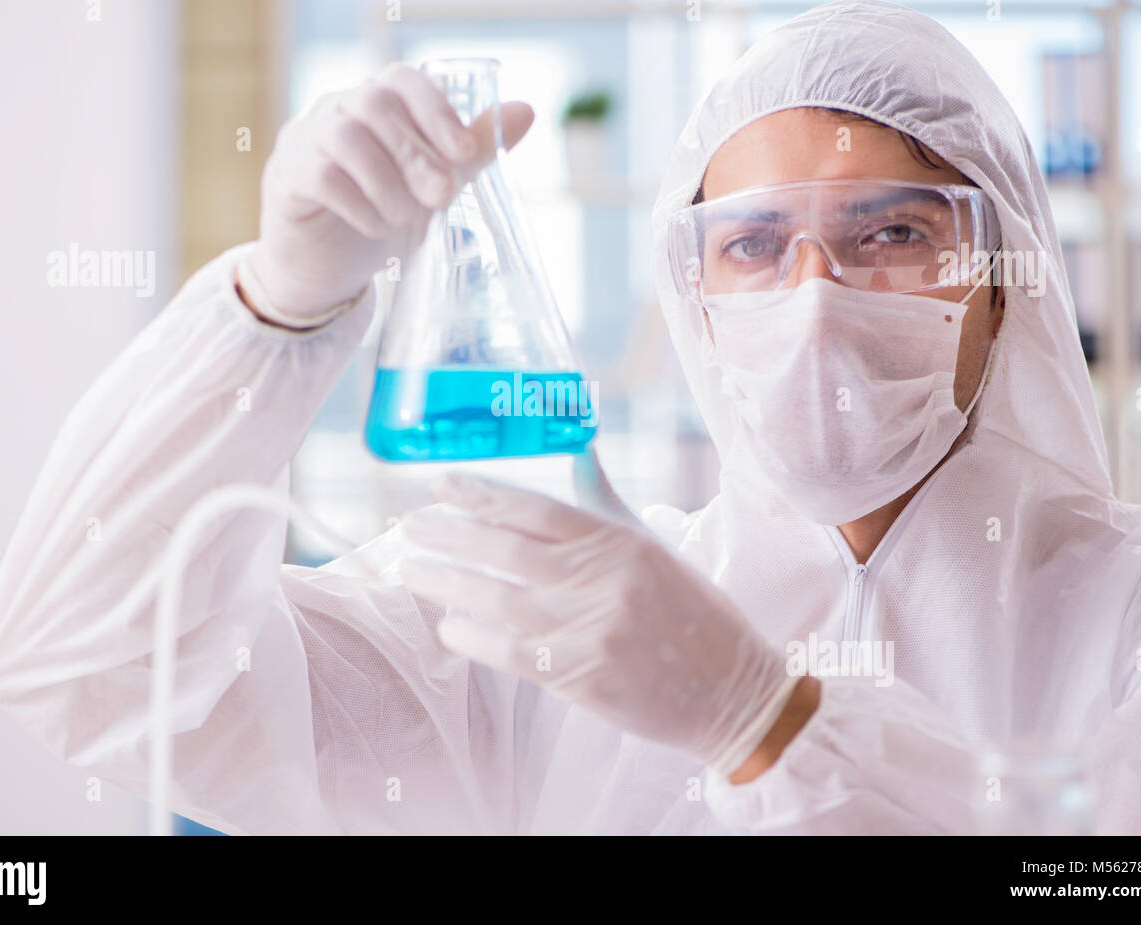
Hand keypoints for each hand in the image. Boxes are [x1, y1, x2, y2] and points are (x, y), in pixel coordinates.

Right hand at [241, 62, 534, 325]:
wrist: (323, 270)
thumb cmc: (379, 217)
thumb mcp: (431, 187)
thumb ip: (471, 151)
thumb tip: (526, 113)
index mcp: (375, 104)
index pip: (402, 80)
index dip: (435, 111)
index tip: (465, 155)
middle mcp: (336, 110)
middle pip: (374, 105)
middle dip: (416, 153)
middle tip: (441, 197)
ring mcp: (305, 141)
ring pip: (345, 137)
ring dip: (386, 181)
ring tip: (404, 219)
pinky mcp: (287, 178)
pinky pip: (322, 176)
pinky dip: (358, 204)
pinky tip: (376, 227)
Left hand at [399, 451, 801, 775]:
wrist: (731, 691)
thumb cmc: (691, 612)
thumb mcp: (653, 548)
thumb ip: (605, 503)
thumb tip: (579, 448)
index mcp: (620, 541)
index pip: (538, 508)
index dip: (484, 494)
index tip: (441, 484)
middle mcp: (603, 580)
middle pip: (508, 551)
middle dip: (450, 536)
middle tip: (409, 528)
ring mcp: (591, 629)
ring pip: (500, 599)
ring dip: (448, 584)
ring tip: (412, 571)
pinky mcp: (583, 676)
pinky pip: (512, 650)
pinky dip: (475, 636)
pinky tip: (449, 626)